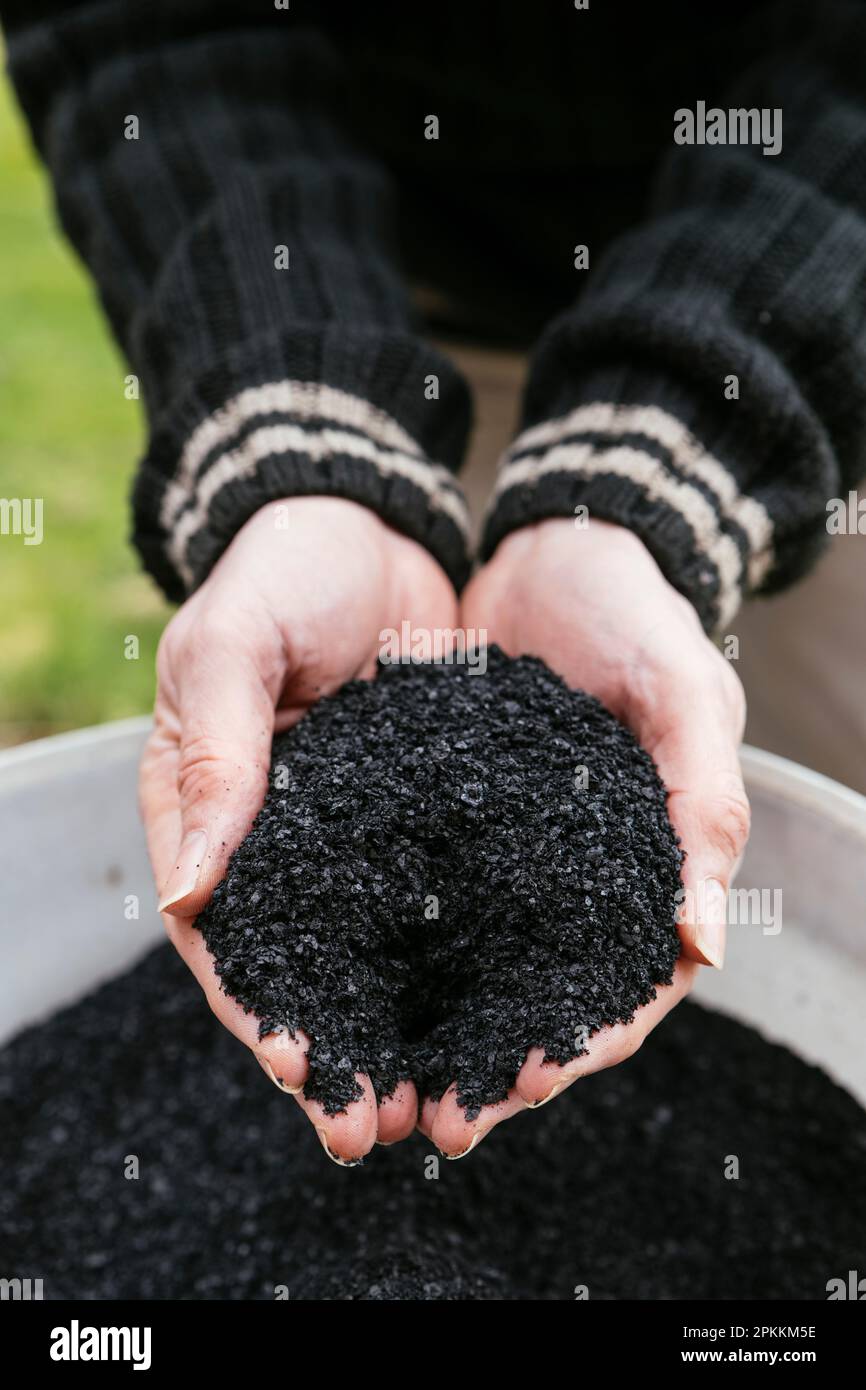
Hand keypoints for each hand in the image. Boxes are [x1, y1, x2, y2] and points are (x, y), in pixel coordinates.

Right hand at [139, 496, 457, 1163]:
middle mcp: (283, 844)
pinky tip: (499, 1010)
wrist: (367, 522)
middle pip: (302, 970)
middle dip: (335, 1055)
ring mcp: (357, 838)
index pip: (222, 938)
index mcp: (209, 812)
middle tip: (375, 1132)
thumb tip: (192, 893)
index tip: (301, 1072)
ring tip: (444, 1106)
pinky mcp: (426, 820)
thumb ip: (217, 754)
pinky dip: (461, 961)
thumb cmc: (278, 572)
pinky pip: (441, 900)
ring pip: (373, 956)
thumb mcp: (228, 645)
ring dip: (402, 1033)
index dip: (257, 1010)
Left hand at [420, 516, 748, 1158]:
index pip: (622, 986)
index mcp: (643, 866)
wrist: (558, 542)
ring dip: (423, 1027)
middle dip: (484, 1065)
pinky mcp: (439, 816)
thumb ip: (701, 804)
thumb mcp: (685, 692)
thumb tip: (702, 945)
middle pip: (531, 995)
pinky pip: (407, 893)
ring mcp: (500, 850)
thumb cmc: (640, 613)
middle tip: (424, 1122)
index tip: (519, 1087)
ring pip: (465, 964)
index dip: (578, 1045)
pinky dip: (376, 943)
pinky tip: (331, 977)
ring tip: (365, 1081)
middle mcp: (566, 874)